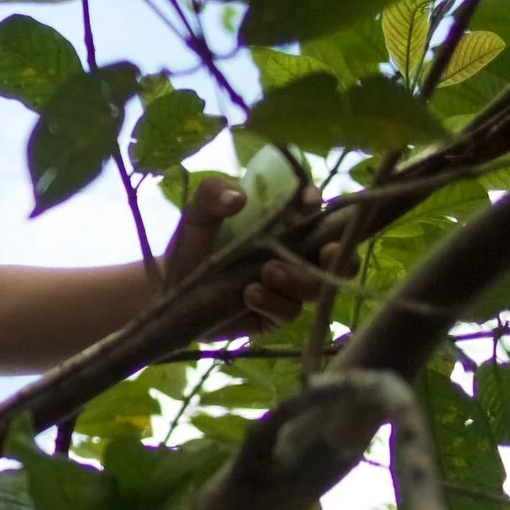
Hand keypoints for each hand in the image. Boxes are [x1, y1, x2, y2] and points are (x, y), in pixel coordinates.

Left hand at [162, 173, 347, 327]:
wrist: (169, 289)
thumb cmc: (193, 244)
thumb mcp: (198, 214)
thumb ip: (212, 195)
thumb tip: (238, 197)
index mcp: (285, 221)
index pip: (317, 210)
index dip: (321, 207)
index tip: (310, 203)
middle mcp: (296, 252)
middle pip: (337, 254)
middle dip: (340, 253)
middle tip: (326, 251)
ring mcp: (289, 286)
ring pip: (317, 286)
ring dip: (300, 279)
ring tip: (268, 271)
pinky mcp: (276, 314)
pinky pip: (289, 312)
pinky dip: (274, 303)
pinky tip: (250, 294)